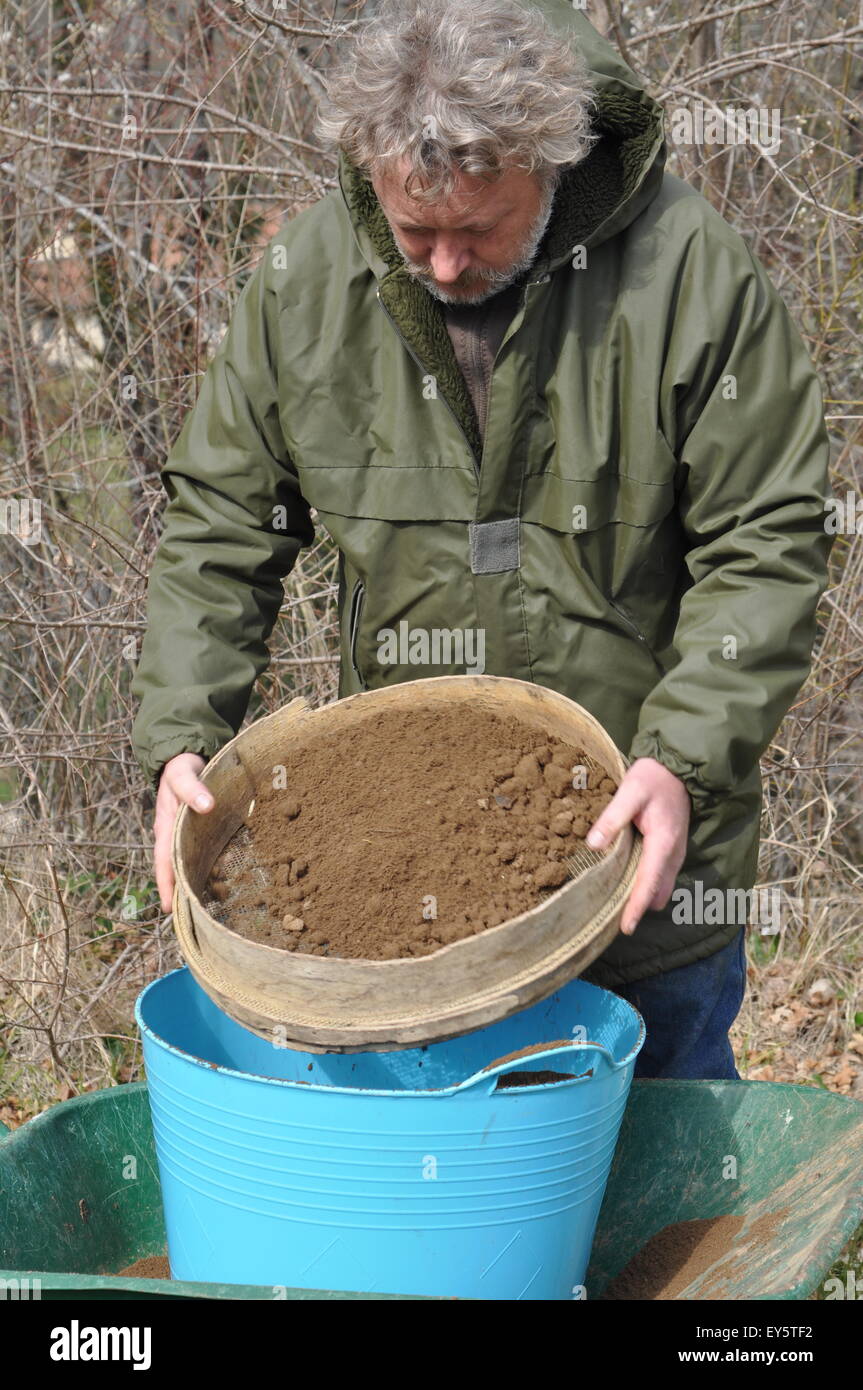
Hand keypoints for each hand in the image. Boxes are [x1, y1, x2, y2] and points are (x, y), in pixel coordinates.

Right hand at [153, 752, 213, 912]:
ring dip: (194, 883)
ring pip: (187, 863)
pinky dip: (205, 868)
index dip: (167, 886)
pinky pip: (198, 853)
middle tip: (193, 920)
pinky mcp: (195, 832)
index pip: (165, 863)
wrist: (184, 756)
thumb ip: (192, 788)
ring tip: (207, 907)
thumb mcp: (184, 774)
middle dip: (181, 893)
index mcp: (165, 828)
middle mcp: (171, 836)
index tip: (170, 910)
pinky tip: (221, 880)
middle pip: (175, 870)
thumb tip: (206, 805)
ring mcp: (182, 835)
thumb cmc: (182, 767)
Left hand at [586, 757, 689, 935]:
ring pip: (661, 888)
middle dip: (639, 907)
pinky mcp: (672, 851)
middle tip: (613, 919)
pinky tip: (627, 884)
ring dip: (644, 898)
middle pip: (657, 892)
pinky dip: (648, 886)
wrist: (678, 770)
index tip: (626, 928)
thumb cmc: (653, 779)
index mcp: (663, 843)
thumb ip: (612, 818)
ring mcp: (675, 854)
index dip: (637, 907)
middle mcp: (673, 855)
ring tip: (617, 906)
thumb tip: (593, 845)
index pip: (649, 883)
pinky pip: (661, 878)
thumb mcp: (630, 791)